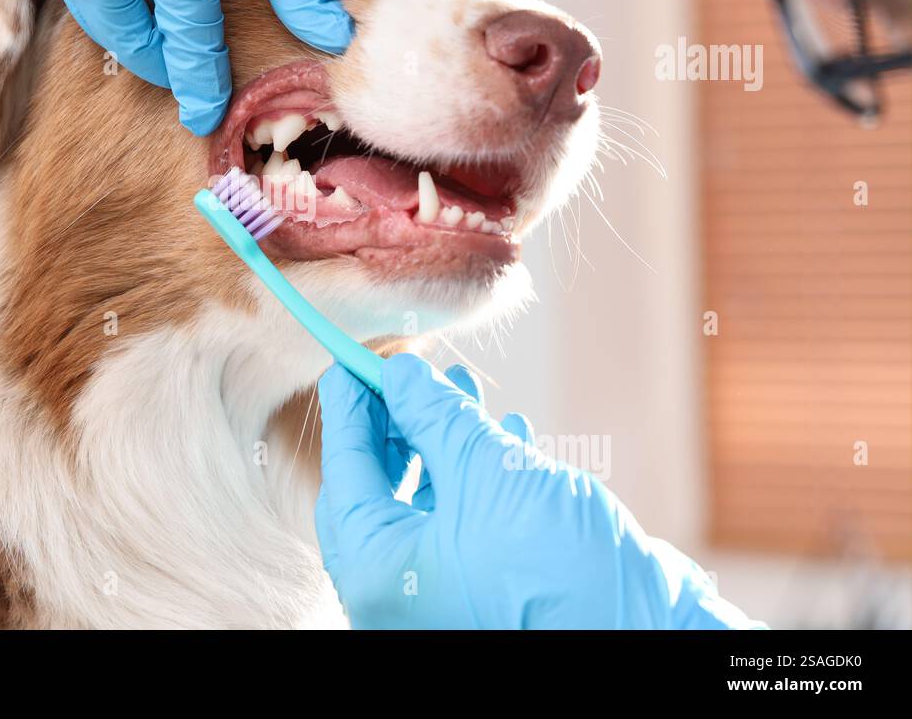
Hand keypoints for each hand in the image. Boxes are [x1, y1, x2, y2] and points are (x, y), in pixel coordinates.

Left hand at [316, 354, 761, 628]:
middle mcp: (398, 588)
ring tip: (463, 383)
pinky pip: (461, 519)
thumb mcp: (491, 474)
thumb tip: (398, 375)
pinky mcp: (484, 587)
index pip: (345, 472)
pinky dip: (477, 472)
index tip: (349, 359)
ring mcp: (439, 592)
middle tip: (409, 370)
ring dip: (444, 437)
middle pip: (378, 485)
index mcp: (377, 569)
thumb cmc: (558, 571)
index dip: (350, 408)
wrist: (647, 635)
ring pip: (424, 498)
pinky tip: (507, 431)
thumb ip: (437, 419)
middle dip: (400, 420)